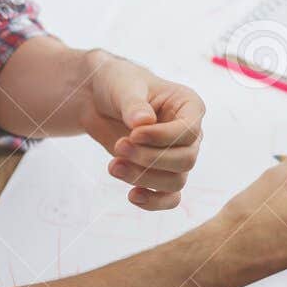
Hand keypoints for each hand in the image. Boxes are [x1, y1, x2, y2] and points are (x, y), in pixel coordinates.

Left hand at [78, 53, 204, 211]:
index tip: (132, 134)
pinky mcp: (160, 173)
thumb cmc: (117, 84)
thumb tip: (144, 122)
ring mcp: (176, 155)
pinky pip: (169, 198)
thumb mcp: (124, 86)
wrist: (96, 100)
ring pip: (176, 181)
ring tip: (113, 165)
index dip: (162, 138)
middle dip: (150, 159)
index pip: (189, 131)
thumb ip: (134, 104)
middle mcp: (189, 134)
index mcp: (189, 106)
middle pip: (186, 160)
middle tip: (119, 146)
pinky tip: (132, 196)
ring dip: (143, 177)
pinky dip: (153, 202)